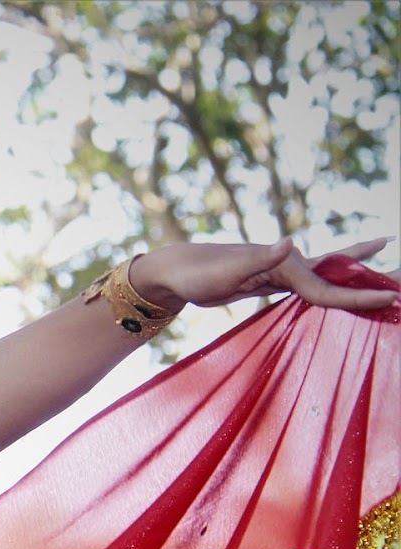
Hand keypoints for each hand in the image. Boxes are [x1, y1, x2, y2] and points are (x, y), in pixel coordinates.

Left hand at [133, 237, 399, 312]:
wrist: (178, 270)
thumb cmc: (199, 274)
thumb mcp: (226, 272)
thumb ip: (259, 260)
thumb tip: (289, 241)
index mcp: (287, 264)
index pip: (328, 288)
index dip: (358, 297)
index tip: (389, 299)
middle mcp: (291, 262)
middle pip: (341, 272)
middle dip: (373, 274)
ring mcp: (285, 270)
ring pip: (331, 274)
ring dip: (360, 273)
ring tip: (390, 256)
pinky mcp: (276, 280)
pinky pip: (313, 283)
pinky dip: (333, 282)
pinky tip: (344, 278)